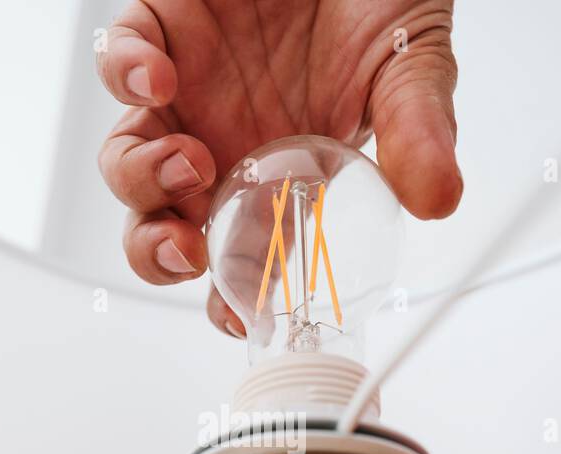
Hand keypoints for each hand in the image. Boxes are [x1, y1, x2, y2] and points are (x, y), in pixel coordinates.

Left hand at [95, 0, 462, 337]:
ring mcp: (185, 97)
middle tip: (187, 250)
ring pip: (128, 164)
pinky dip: (127, 78)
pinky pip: (120, 65)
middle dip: (161, 254)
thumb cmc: (382, 4)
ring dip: (145, 180)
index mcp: (278, 178)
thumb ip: (420, 134)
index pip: (242, 258)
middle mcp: (223, 149)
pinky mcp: (160, 33)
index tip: (236, 315)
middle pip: (162, 228)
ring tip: (190, 163)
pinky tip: (160, 81)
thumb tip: (440, 199)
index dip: (230, 296)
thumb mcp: (412, 72)